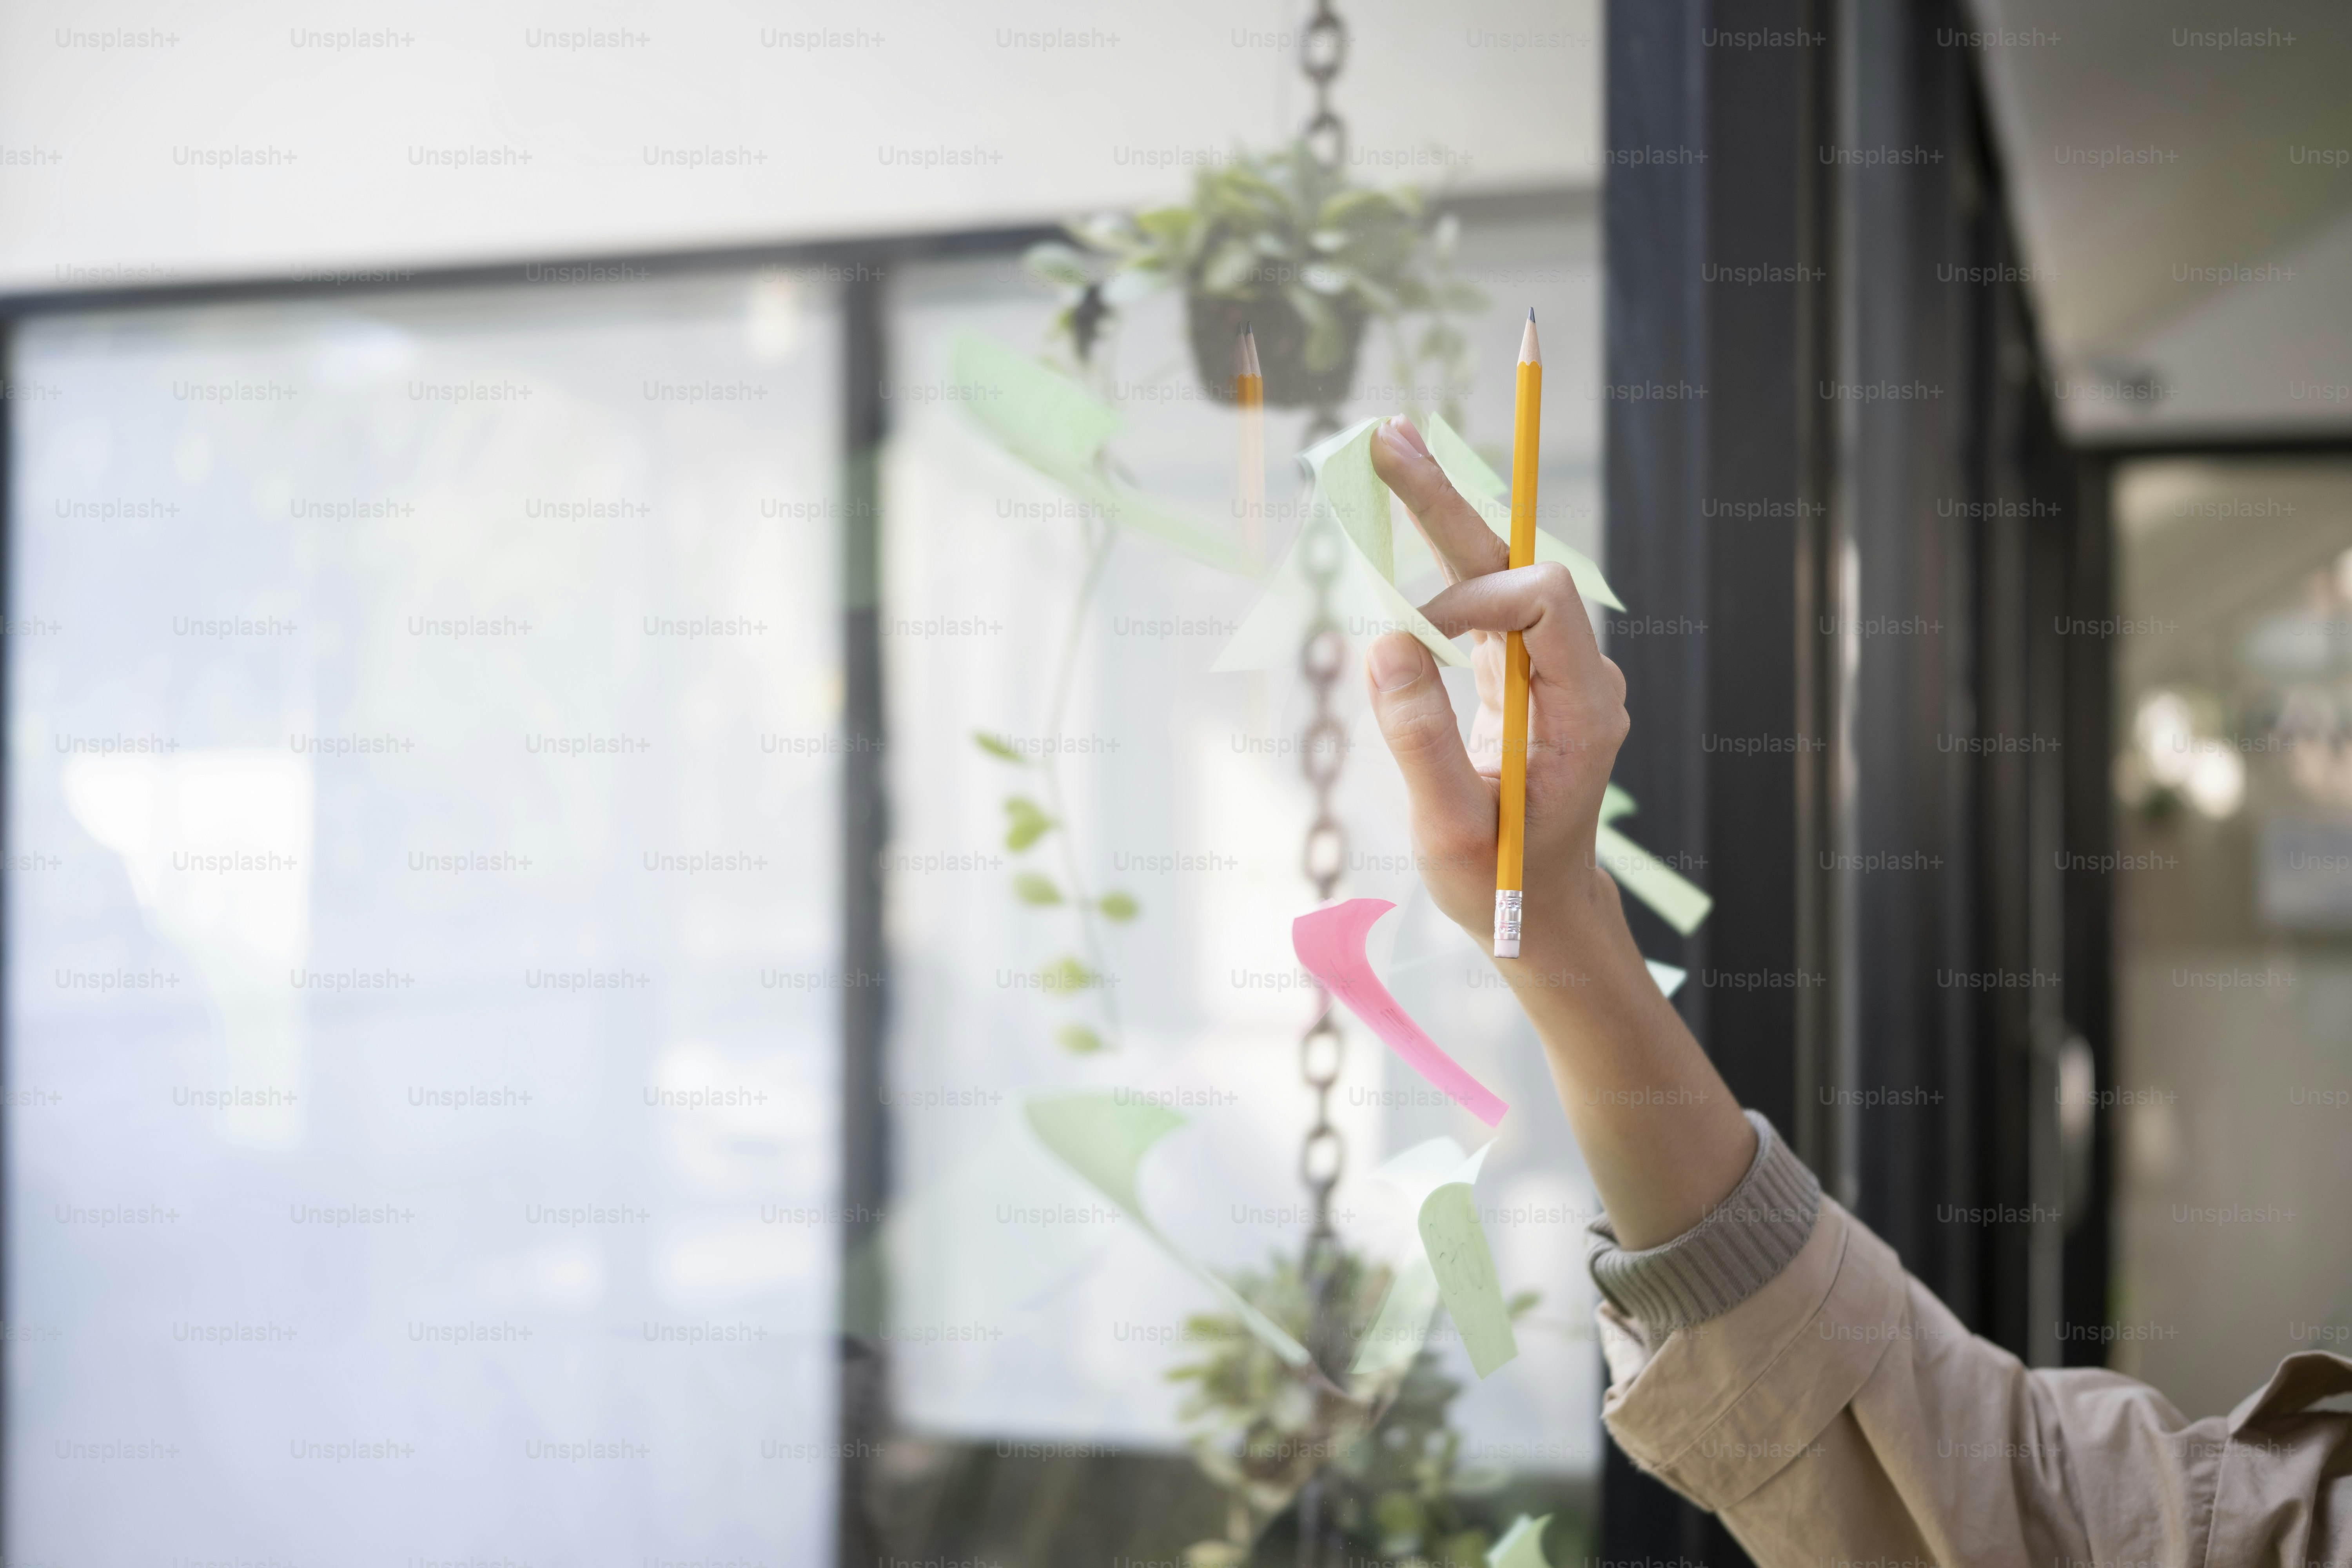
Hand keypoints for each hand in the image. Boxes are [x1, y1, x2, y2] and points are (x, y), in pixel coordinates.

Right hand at [1362, 416, 1630, 961]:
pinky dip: (1443, 562)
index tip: (1413, 638)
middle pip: (1519, 561)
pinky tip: (1405, 513)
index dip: (1474, 598)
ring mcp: (1555, 673)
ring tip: (1388, 452)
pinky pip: (1487, 604)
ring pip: (1501, 573)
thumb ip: (1419, 739)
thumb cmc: (1500, 885)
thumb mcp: (1450, 830)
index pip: (1540, 600)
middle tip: (1389, 435)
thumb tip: (1386, 640)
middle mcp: (1580, 678)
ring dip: (1443, 516)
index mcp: (1584, 711)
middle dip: (1452, 502)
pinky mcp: (1524, 676)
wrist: (1538, 919)